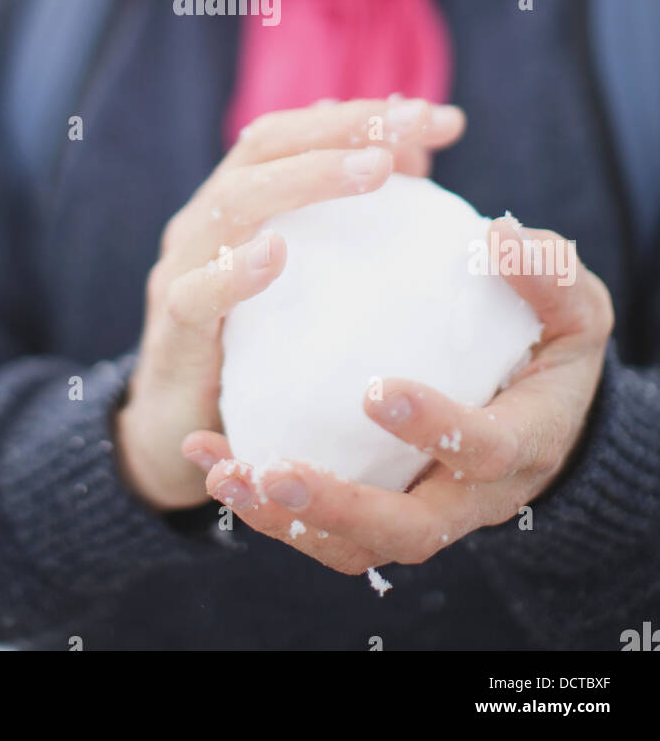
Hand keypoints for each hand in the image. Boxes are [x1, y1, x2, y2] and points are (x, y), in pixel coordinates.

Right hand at [114, 96, 465, 510]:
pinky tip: (276, 255)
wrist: (177, 434)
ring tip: (375, 170)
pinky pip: (197, 293)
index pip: (301, 132)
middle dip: (347, 127)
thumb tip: (414, 162)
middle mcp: (207, 218)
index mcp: (241, 198)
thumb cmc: (256, 351)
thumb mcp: (308, 281)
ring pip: (236, 200)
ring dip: (309, 177)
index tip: (442, 120)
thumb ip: (347, 223)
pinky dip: (234, 270)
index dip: (366, 115)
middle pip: (269, 144)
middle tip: (417, 125)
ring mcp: (183, 267)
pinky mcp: (173, 330)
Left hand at [184, 216, 614, 574]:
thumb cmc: (555, 340)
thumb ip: (544, 273)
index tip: (376, 390)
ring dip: (282, 517)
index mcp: (522, 442)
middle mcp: (471, 496)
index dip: (435, 429)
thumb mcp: (572, 303)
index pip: (482, 450)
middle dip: (336, 507)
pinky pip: (319, 526)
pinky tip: (210, 456)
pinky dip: (263, 503)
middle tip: (274, 470)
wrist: (542, 404)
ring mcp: (422, 509)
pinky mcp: (379, 506)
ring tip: (225, 475)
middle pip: (405, 530)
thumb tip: (492, 235)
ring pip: (351, 545)